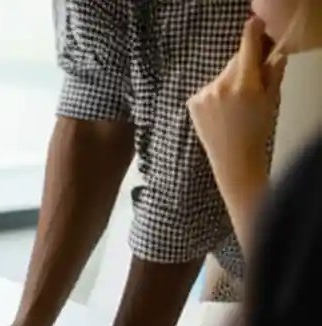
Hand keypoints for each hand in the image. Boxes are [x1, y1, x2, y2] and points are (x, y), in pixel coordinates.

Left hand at [188, 18, 285, 183]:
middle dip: (243, 68)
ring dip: (228, 83)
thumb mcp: (271, 100)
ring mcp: (204, 93)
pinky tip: (220, 113)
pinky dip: (214, 95)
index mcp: (245, 84)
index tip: (254, 25)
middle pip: (234, 62)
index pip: (247, 48)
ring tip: (233, 107)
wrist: (233, 159)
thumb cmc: (257, 130)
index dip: (252, 33)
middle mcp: (221, 85)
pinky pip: (208, 89)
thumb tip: (273, 53)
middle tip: (250, 86)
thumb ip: (272, 73)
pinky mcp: (192, 101)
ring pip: (221, 76)